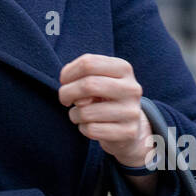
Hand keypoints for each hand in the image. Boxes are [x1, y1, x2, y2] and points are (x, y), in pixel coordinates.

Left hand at [59, 53, 153, 168]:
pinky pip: (91, 130)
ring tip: (81, 114)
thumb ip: (82, 80)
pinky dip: (83, 128)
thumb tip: (77, 99)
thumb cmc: (104, 97)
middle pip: (88, 85)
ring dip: (74, 114)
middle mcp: (131, 88)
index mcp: (123, 68)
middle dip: (67, 93)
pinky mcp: (128, 132)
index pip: (88, 63)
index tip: (64, 81)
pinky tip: (91, 126)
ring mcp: (131, 111)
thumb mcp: (96, 80)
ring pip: (86, 112)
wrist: (129, 124)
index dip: (68, 73)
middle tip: (65, 99)